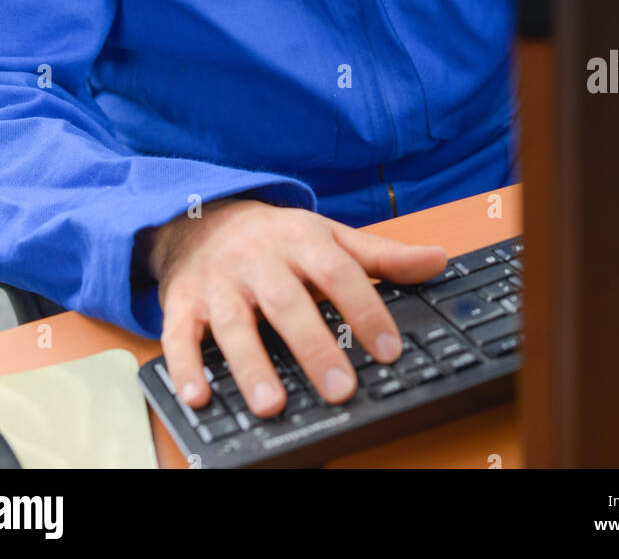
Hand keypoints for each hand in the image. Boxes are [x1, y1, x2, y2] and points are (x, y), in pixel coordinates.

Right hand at [149, 197, 447, 417]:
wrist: (202, 215)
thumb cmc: (276, 237)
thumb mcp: (330, 236)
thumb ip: (383, 255)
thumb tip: (438, 261)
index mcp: (299, 240)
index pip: (337, 272)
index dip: (364, 309)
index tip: (388, 349)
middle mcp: (258, 260)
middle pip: (286, 302)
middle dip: (313, 347)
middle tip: (339, 389)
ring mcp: (218, 281)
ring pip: (233, 323)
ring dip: (250, 365)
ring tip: (272, 405)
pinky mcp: (182, 302)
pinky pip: (180, 333)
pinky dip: (186, 365)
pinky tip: (199, 395)